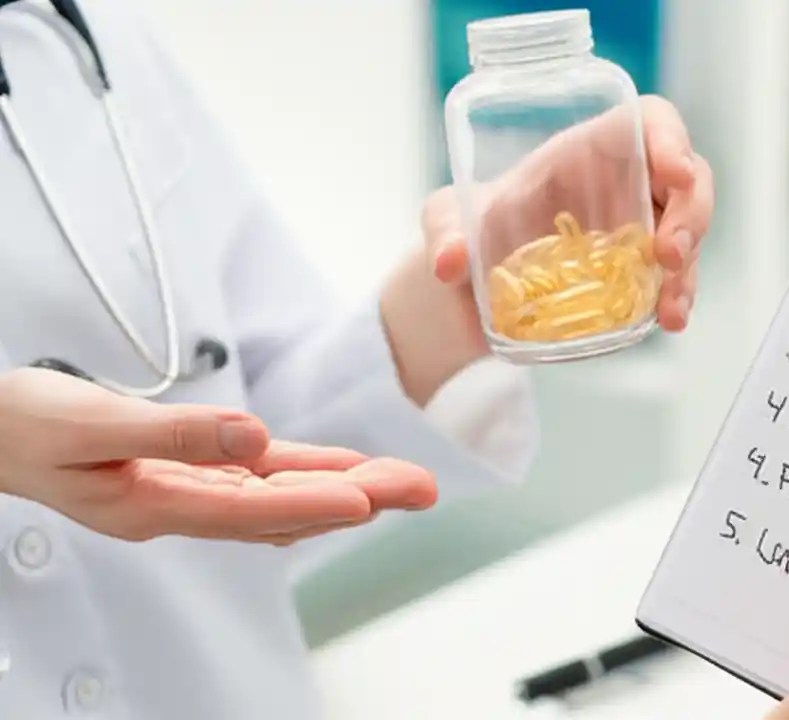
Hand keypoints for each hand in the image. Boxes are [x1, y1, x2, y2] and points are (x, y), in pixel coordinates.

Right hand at [0, 368, 436, 544]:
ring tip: (405, 479)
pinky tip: (342, 469)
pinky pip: (259, 478)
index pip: (248, 509)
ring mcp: (187, 493)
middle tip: (423, 490)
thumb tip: (252, 434)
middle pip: (284, 507)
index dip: (312, 502)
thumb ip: (173, 431)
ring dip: (344, 485)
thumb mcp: (91, 422)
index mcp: (151, 504)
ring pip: (280, 494)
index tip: (370, 498)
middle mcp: (179, 507)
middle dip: (357, 497)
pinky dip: (304, 472)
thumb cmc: (25, 425)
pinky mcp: (188, 472)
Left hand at [381, 95, 713, 403]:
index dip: (670, 139)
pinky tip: (671, 321)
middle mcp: (621, 187)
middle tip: (669, 254)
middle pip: (687, 181)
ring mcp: (637, 233)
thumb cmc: (467, 232)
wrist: (467, 295)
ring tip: (671, 308)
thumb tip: (449, 261)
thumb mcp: (445, 222)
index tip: (675, 171)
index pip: (646, 123)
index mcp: (585, 153)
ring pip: (689, 234)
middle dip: (691, 214)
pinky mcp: (637, 278)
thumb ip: (444, 230)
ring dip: (689, 269)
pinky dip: (679, 299)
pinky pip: (674, 281)